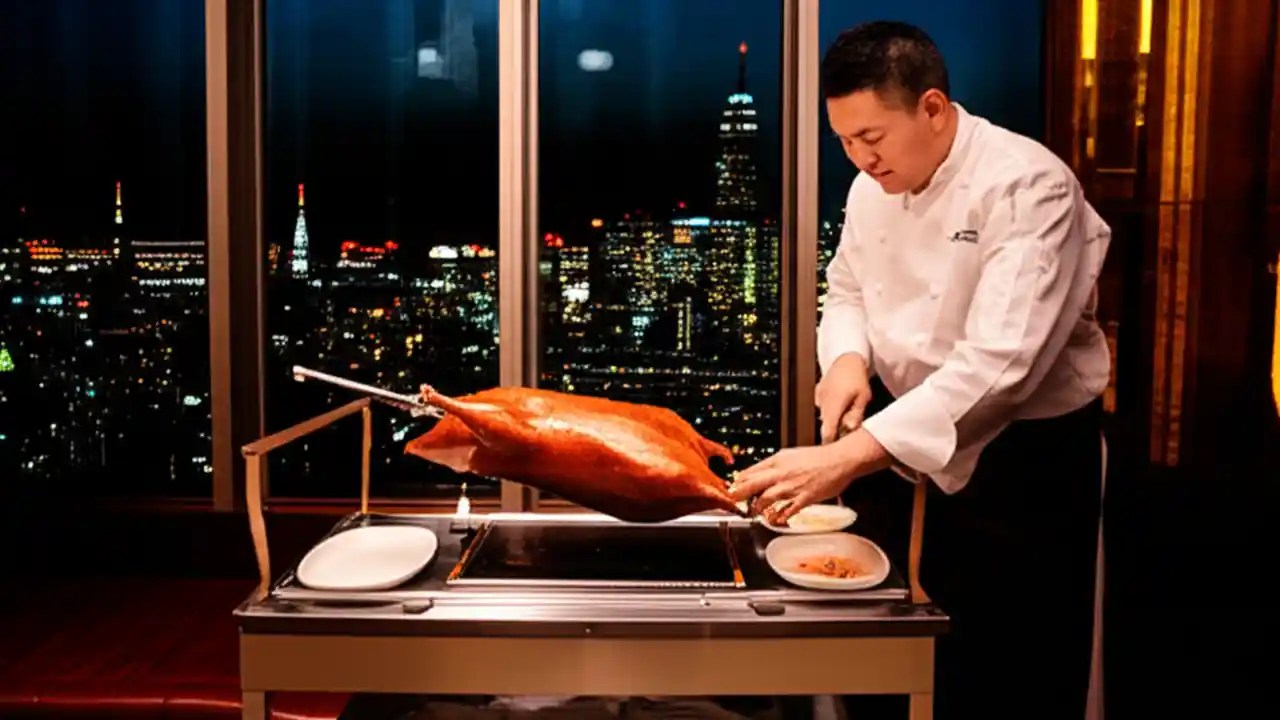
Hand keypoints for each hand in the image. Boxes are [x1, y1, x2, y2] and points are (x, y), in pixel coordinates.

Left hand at [728, 430, 890, 524]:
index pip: (752, 470)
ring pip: (768, 498)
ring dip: (758, 507)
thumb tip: (763, 474)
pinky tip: (776, 519)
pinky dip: (780, 515)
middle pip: (754, 484)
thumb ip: (777, 465)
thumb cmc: (818, 458)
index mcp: (778, 460)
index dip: (740, 481)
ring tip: (754, 512)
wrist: (840, 459)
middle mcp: (782, 472)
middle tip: (732, 500)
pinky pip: (789, 509)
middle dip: (740, 493)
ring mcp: (793, 486)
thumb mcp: (792, 455)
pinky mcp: (805, 497)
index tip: (733, 487)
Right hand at [817, 352, 871, 443]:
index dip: (831, 444)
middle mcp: (823, 404)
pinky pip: (823, 407)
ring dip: (832, 421)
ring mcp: (819, 398)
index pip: (827, 433)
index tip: (835, 452)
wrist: (846, 357)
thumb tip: (850, 430)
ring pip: (824, 417)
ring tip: (844, 421)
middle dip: (833, 434)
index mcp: (833, 407)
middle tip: (843, 439)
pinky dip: (830, 410)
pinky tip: (839, 407)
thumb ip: (855, 415)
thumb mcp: (862, 398)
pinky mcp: (818, 393)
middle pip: (824, 427)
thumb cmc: (856, 377)